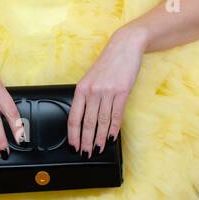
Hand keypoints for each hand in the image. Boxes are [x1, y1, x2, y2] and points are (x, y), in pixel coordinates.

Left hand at [68, 25, 145, 156]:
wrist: (125, 46)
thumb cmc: (109, 62)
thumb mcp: (91, 77)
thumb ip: (87, 95)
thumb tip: (85, 117)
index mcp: (81, 88)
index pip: (74, 117)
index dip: (73, 134)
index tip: (73, 145)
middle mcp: (93, 91)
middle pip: (88, 122)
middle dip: (86, 141)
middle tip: (86, 154)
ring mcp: (108, 92)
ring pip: (102, 121)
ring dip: (100, 138)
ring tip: (99, 149)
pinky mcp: (122, 92)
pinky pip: (117, 115)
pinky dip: (114, 128)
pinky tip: (112, 137)